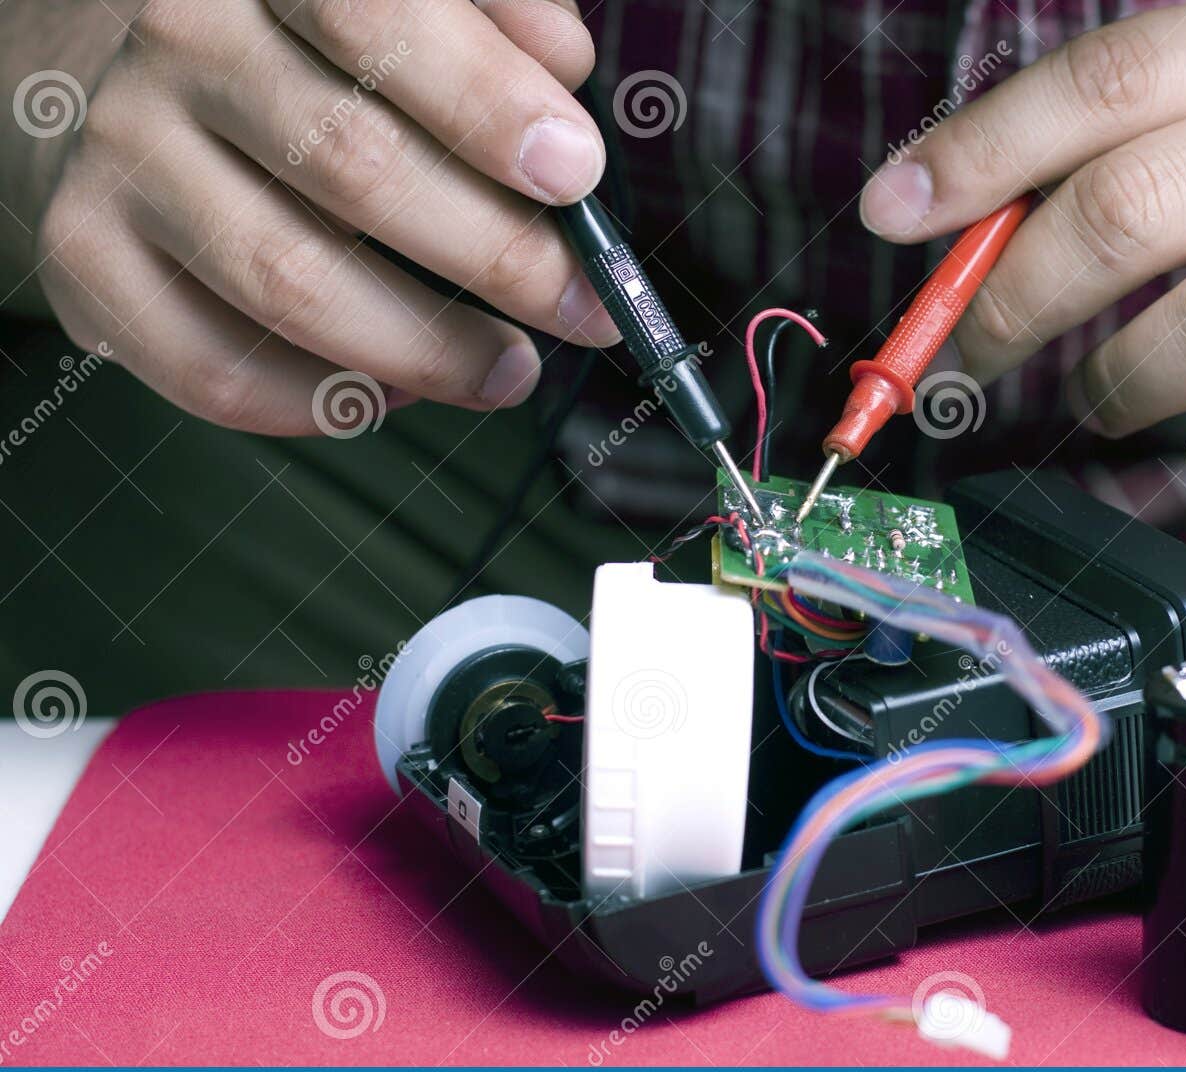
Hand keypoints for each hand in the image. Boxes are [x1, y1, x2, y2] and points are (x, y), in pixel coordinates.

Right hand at [21, 0, 618, 433]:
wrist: (120, 71)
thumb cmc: (303, 43)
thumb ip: (490, 17)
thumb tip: (563, 73)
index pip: (377, 19)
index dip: (485, 103)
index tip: (575, 173)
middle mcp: (182, 46)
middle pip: (352, 167)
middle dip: (496, 255)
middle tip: (582, 305)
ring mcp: (125, 153)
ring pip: (289, 283)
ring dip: (427, 350)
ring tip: (508, 370)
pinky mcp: (87, 255)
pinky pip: (214, 366)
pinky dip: (322, 402)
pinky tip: (397, 392)